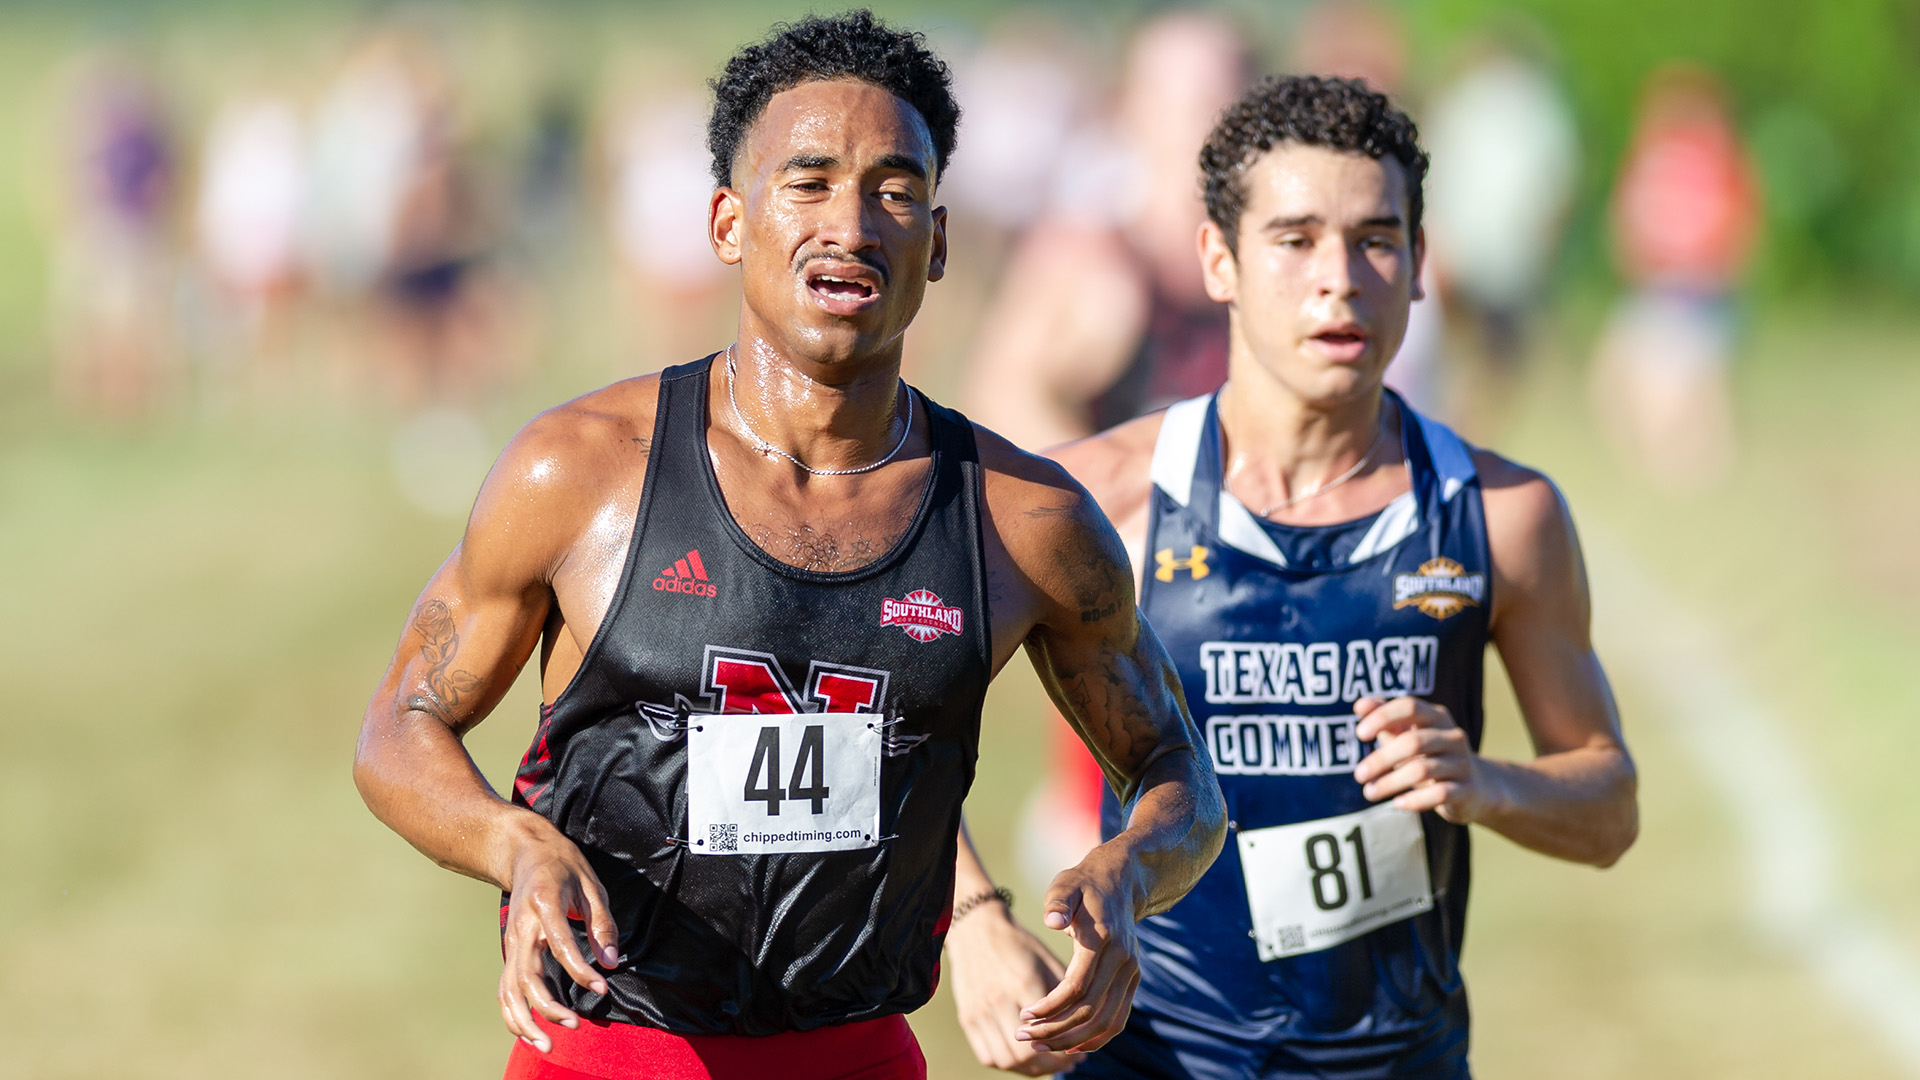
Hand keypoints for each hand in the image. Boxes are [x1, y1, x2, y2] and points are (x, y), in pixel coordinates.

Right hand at [497, 824, 620, 1052]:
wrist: (525, 852)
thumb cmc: (564, 867)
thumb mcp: (592, 886)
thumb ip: (602, 925)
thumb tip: (610, 963)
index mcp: (544, 904)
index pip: (561, 945)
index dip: (581, 971)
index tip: (602, 988)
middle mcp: (522, 926)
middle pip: (526, 975)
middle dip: (548, 1006)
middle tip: (575, 1025)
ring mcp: (511, 941)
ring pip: (509, 989)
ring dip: (525, 1020)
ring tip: (547, 1044)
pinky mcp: (509, 951)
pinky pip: (505, 989)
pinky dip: (512, 1014)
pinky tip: (530, 1033)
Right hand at [946, 900, 1082, 1074]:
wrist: (977, 929)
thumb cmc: (1019, 944)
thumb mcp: (1047, 962)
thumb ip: (1064, 994)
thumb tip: (1085, 1025)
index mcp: (1024, 983)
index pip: (1048, 1032)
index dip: (1066, 1047)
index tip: (1081, 1050)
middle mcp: (998, 1000)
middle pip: (1026, 1053)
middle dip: (1051, 1065)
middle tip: (1067, 1063)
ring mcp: (979, 1011)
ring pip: (1006, 1060)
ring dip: (1030, 1069)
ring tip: (1048, 1065)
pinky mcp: (966, 1018)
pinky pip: (988, 1056)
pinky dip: (1008, 1064)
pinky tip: (1024, 1060)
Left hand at [1015, 844, 1140, 1055]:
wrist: (1120, 881)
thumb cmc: (1084, 885)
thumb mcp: (1066, 884)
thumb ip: (1058, 901)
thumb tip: (1052, 920)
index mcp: (1102, 939)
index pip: (1077, 986)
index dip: (1050, 1006)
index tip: (1025, 1015)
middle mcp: (1122, 959)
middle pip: (1091, 1010)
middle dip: (1056, 1030)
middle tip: (1025, 1037)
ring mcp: (1131, 972)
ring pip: (1106, 1022)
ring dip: (1073, 1040)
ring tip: (1042, 1045)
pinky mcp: (1132, 980)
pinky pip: (1117, 1020)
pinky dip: (1096, 1038)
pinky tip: (1069, 1045)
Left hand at [1352, 696, 1498, 823]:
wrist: (1475, 789)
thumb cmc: (1431, 757)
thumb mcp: (1408, 736)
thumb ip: (1385, 720)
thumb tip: (1360, 705)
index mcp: (1437, 717)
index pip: (1410, 707)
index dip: (1383, 717)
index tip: (1360, 734)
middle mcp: (1453, 736)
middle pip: (1413, 742)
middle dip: (1381, 759)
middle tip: (1359, 775)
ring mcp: (1462, 763)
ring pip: (1422, 769)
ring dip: (1390, 782)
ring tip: (1369, 792)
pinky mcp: (1466, 789)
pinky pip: (1439, 794)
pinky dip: (1415, 800)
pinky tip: (1397, 804)